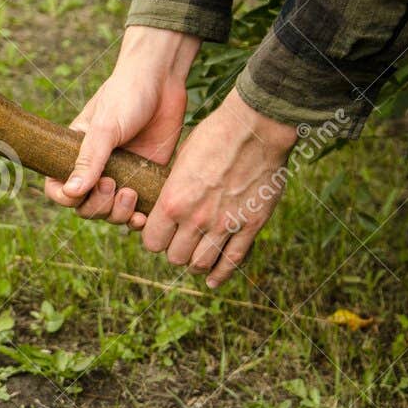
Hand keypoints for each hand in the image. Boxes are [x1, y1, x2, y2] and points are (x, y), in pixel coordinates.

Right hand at [48, 25, 200, 225]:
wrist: (163, 80)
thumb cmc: (126, 95)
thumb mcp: (104, 127)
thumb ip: (89, 160)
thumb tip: (71, 192)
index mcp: (75, 154)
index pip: (58, 189)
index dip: (66, 199)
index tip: (83, 191)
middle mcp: (96, 169)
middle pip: (85, 208)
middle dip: (98, 206)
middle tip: (114, 186)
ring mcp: (121, 176)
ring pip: (110, 213)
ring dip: (118, 214)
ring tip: (130, 192)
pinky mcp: (145, 179)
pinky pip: (137, 210)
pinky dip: (138, 219)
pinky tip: (144, 216)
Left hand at [138, 91, 296, 287]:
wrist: (255, 127)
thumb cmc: (214, 136)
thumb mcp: (180, 161)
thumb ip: (173, 190)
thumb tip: (165, 206)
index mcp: (173, 202)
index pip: (151, 242)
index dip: (155, 238)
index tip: (162, 232)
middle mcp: (196, 219)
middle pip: (175, 258)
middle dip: (175, 251)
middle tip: (181, 241)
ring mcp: (224, 225)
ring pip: (200, 264)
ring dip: (196, 263)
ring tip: (197, 255)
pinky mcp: (250, 226)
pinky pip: (232, 261)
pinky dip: (220, 274)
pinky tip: (212, 280)